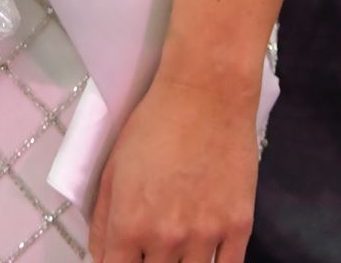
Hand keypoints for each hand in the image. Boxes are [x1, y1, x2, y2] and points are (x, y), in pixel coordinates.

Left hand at [87, 71, 259, 262]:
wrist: (206, 94)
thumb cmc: (154, 122)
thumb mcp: (114, 165)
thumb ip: (103, 217)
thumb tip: (102, 254)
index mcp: (130, 224)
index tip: (125, 258)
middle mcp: (166, 239)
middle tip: (153, 246)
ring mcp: (205, 237)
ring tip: (177, 247)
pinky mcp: (239, 228)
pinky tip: (205, 253)